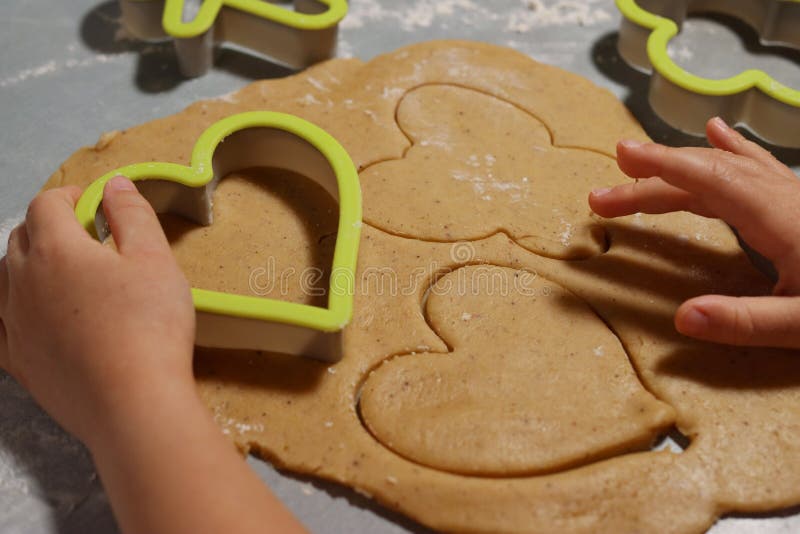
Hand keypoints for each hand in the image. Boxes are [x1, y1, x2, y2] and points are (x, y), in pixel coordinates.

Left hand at [0, 176, 194, 447]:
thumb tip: (113, 184)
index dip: (70, 196)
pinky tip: (34, 315)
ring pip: (6, 277)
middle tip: (85, 236)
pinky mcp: (17, 360)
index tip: (92, 203)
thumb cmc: (150, 326)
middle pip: (21, 237)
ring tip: (64, 273)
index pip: (47, 204)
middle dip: (48, 226)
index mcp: (55, 249)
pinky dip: (14, 308)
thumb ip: (132, 214)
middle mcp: (21, 281)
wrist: (132, 403)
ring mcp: (12, 323)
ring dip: (30, 264)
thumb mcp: (155, 259)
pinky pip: (0, 323)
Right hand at [589, 117, 799, 348]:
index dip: (661, 169)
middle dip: (651, 180)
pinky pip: (758, 166)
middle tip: (602, 194)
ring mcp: (793, 195)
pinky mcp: (799, 202)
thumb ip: (748, 321)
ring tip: (637, 163)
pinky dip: (732, 149)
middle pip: (707, 174)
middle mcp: (783, 196)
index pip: (709, 181)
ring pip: (727, 168)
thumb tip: (682, 318)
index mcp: (781, 218)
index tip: (619, 161)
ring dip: (678, 168)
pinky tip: (719, 131)